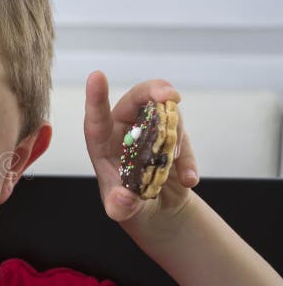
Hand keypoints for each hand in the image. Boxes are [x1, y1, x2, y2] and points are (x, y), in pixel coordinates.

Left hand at [83, 71, 198, 223]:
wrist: (155, 210)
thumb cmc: (126, 203)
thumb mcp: (120, 209)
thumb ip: (120, 205)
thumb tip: (124, 197)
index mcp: (102, 142)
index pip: (96, 117)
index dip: (96, 96)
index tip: (96, 75)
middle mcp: (125, 129)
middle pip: (137, 99)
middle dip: (154, 91)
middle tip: (172, 96)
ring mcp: (151, 129)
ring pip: (166, 114)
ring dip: (175, 138)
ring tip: (172, 169)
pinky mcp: (173, 136)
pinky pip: (184, 138)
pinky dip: (189, 159)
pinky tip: (189, 180)